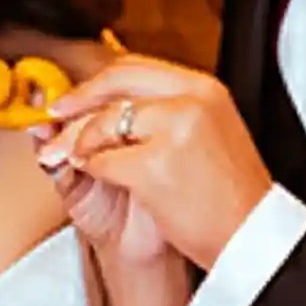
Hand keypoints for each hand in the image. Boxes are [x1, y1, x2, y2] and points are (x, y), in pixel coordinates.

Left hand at [38, 55, 271, 269]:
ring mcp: (175, 130)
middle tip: (56, 115)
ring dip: (81, 140)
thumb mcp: (200, 140)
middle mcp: (193, 101)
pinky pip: (105, 159)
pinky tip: (98, 177)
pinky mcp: (156, 163)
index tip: (76, 95)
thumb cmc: (227, 198)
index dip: (98, 82)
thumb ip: (159, 116)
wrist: (249, 237)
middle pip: (117, 84)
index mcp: (205, 91)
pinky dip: (93, 168)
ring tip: (74, 156)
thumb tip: (106, 103)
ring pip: (106, 122)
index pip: (137, 68)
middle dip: (79, 101)